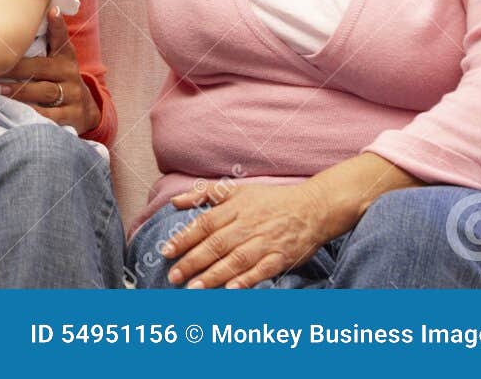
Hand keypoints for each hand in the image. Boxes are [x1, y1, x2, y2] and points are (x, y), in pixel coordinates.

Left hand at [0, 9, 99, 133]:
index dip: (57, 25)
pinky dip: (31, 113)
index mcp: (66, 57)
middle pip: (42, 68)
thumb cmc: (59, 79)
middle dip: (17, 68)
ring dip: (19, 91)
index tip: (52, 11)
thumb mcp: (57, 60)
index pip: (61, 39)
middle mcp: (70, 73)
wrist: (85, 110)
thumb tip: (25, 20)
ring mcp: (72, 95)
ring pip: (43, 91)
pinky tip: (15, 111)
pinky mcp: (71, 116)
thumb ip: (44, 42)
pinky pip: (49, 115)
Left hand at [160, 179, 338, 288]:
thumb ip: (204, 194)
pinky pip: (262, 271)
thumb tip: (174, 201)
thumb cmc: (271, 200)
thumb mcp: (236, 190)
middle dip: (193, 262)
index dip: (184, 238)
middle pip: (216, 245)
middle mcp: (248, 225)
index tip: (166, 251)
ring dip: (213, 275)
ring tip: (194, 288)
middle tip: (174, 276)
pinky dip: (247, 280)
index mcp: (235, 208)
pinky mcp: (281, 257)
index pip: (204, 224)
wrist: (314, 208)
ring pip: (235, 260)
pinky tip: (230, 290)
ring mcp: (265, 242)